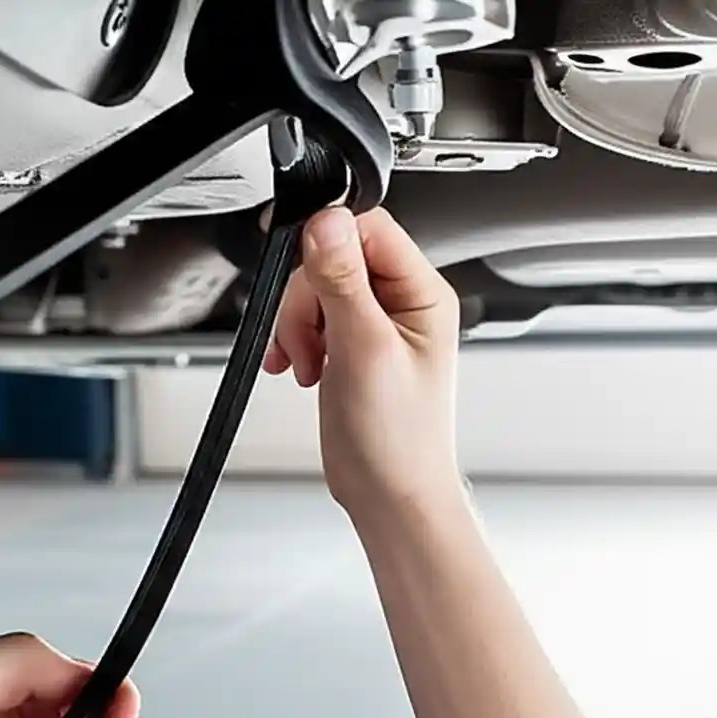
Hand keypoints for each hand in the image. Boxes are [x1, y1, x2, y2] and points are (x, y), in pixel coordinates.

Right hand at [264, 207, 460, 511]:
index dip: (328, 243)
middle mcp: (401, 303)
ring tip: (306, 362)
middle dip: (306, 297)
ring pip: (316, 288)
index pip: (370, 228)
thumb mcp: (364, 350)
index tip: (303, 271)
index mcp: (422, 293)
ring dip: (297, 323)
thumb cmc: (397, 439)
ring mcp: (374, 324)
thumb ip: (343, 283)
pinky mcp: (350, 345)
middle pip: (334, 256)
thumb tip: (326, 222)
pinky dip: (294, 339)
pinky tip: (298, 366)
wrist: (389, 495)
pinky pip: (309, 318)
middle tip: (309, 339)